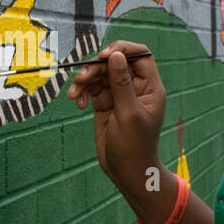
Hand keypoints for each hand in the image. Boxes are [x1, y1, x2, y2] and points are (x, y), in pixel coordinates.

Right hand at [65, 41, 166, 194]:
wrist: (127, 172)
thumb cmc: (135, 147)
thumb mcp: (128, 114)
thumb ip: (121, 83)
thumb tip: (115, 56)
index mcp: (150, 87)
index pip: (140, 55)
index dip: (122, 50)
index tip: (104, 56)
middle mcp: (135, 88)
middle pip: (115, 63)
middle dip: (96, 67)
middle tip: (82, 78)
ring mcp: (119, 95)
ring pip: (100, 75)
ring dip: (85, 80)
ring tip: (74, 93)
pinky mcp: (105, 104)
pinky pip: (91, 89)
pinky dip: (82, 92)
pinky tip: (77, 102)